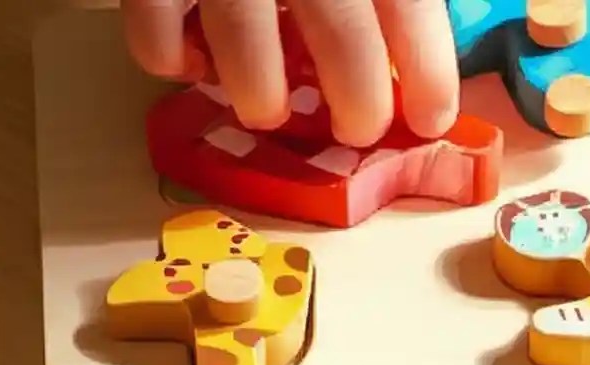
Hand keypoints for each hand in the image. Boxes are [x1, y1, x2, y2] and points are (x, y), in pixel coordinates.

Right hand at [122, 0, 460, 146]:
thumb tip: (428, 10)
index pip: (410, 4)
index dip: (428, 71)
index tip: (434, 118)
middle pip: (340, 36)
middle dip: (357, 103)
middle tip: (357, 129)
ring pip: (243, 44)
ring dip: (261, 96)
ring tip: (268, 109)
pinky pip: (155, 31)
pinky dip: (172, 59)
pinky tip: (194, 62)